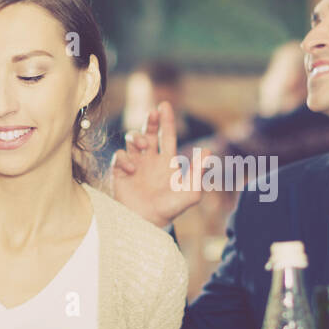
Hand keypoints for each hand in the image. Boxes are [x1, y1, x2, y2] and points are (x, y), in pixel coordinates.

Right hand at [110, 101, 206, 227]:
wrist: (147, 223)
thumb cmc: (170, 209)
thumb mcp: (190, 192)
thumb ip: (198, 172)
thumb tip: (209, 151)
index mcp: (166, 161)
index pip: (166, 135)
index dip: (165, 120)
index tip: (164, 106)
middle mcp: (150, 159)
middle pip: (148, 132)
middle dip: (150, 121)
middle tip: (154, 113)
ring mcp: (135, 165)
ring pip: (131, 140)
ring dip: (136, 138)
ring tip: (143, 146)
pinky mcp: (120, 173)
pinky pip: (120, 156)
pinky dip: (125, 159)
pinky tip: (131, 170)